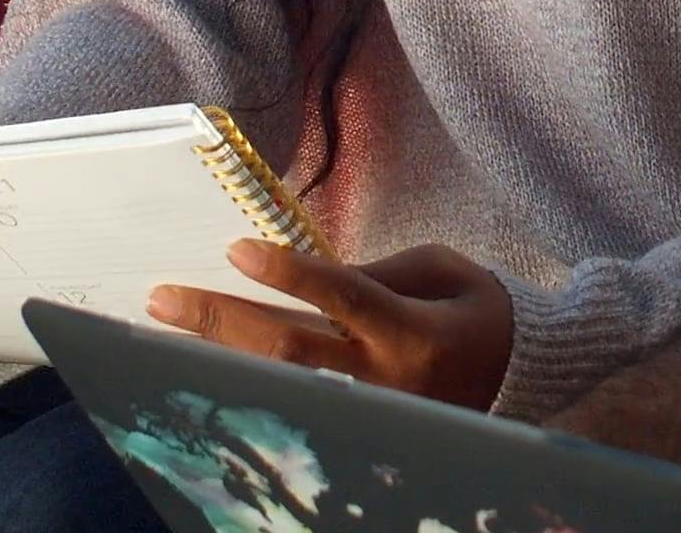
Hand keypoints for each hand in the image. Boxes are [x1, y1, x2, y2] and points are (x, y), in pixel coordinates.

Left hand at [150, 242, 515, 410]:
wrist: (517, 379)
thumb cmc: (475, 310)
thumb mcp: (438, 270)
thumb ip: (371, 272)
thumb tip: (298, 278)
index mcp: (413, 333)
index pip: (342, 297)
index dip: (288, 273)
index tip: (235, 248)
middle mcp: (384, 382)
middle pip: (290, 351)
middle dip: (222, 320)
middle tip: (163, 297)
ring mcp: (366, 416)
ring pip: (279, 386)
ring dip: (217, 354)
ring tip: (166, 328)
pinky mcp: (356, 432)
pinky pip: (291, 407)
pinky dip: (244, 385)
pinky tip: (203, 364)